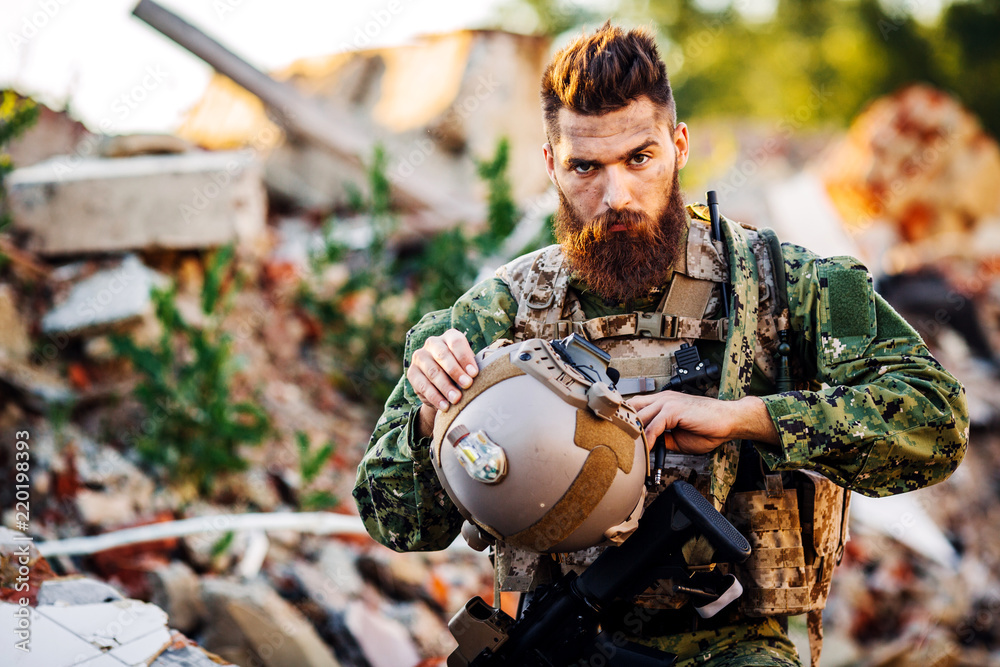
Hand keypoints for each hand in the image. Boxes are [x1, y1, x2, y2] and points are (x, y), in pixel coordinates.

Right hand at [408, 328, 478, 437]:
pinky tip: (444, 406)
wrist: (440, 386)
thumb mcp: (468, 368)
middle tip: (467, 385)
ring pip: (432, 371)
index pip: (456, 342)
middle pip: (443, 355)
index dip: (465, 357)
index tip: (474, 373)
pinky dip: (434, 396)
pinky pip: (422, 385)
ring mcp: (420, 357)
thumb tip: (491, 376)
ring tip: (456, 399)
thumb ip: (474, 370)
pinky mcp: (412, 372)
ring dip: (445, 386)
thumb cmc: (461, 373)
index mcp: (449, 337)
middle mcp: (432, 343)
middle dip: (456, 371)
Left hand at [627, 393, 778, 454]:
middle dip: (622, 425)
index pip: (634, 406)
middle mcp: (662, 398)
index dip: (624, 420)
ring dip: (632, 435)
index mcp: (661, 402)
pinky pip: (653, 425)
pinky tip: (645, 450)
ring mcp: (667, 402)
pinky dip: (647, 439)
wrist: (728, 422)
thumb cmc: (706, 428)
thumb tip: (644, 447)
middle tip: (614, 443)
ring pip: (639, 416)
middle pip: (631, 408)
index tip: (615, 436)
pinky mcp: (674, 410)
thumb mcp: (676, 437)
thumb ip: (660, 438)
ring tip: (626, 450)